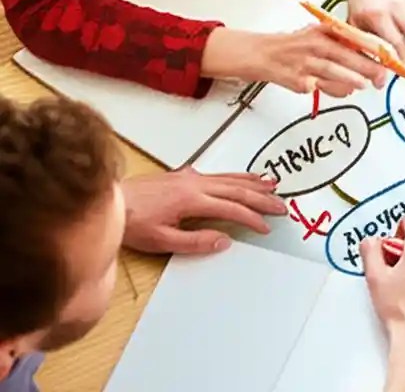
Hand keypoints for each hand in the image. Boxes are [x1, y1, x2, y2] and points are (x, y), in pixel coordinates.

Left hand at [122, 168, 285, 253]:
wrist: (109, 201)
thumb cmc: (131, 222)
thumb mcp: (161, 241)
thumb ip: (195, 242)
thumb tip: (224, 241)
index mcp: (192, 200)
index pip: (232, 209)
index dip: (252, 219)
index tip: (266, 227)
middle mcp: (195, 184)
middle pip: (238, 190)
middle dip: (262, 198)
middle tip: (281, 206)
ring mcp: (189, 177)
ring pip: (230, 178)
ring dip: (253, 183)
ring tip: (273, 185)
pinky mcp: (183, 176)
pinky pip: (218, 174)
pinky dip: (236, 176)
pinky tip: (243, 177)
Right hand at [203, 26, 387, 96]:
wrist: (261, 54)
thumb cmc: (294, 45)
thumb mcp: (317, 35)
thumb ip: (342, 42)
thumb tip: (371, 54)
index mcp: (322, 32)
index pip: (352, 37)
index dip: (372, 47)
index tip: (388, 54)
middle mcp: (314, 45)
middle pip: (346, 56)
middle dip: (368, 68)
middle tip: (383, 76)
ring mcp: (305, 64)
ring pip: (334, 72)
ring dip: (352, 79)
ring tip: (366, 84)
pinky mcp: (298, 81)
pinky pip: (321, 88)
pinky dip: (335, 90)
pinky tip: (346, 91)